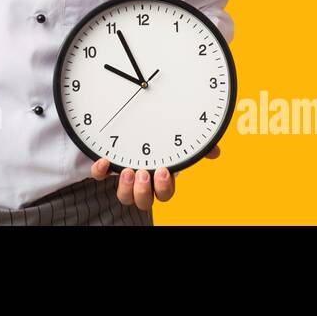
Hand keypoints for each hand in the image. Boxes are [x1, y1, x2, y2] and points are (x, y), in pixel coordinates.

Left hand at [91, 144, 221, 211]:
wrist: (134, 116)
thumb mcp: (180, 137)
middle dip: (144, 191)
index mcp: (161, 176)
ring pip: (125, 197)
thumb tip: (216, 152)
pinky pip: (100, 176)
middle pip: (144, 201)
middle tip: (143, 173)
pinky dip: (100, 171)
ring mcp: (125, 176)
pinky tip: (103, 161)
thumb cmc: (161, 132)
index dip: (164, 187)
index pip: (165, 192)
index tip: (163, 170)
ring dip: (126, 188)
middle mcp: (144, 181)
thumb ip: (196, 144)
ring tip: (128, 171)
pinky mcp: (107, 166)